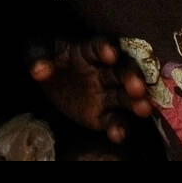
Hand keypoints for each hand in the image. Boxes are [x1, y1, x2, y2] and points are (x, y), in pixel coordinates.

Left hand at [29, 36, 154, 143]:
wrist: (50, 82)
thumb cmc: (48, 59)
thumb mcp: (36, 52)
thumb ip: (38, 58)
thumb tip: (39, 70)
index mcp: (86, 51)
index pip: (98, 47)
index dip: (104, 49)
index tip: (110, 53)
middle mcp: (103, 70)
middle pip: (120, 71)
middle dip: (130, 77)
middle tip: (138, 86)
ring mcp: (105, 93)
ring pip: (124, 97)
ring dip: (135, 102)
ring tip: (144, 109)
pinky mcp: (103, 115)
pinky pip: (113, 121)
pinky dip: (118, 128)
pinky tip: (118, 135)